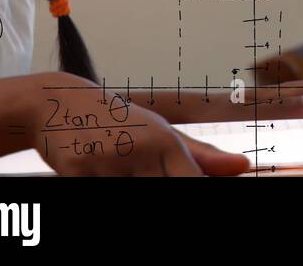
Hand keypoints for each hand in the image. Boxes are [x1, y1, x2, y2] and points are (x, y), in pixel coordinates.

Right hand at [34, 82, 249, 176]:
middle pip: (162, 191)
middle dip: (153, 187)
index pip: (193, 181)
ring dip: (124, 186)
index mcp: (166, 142)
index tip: (196, 200)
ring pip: (129, 195)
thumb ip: (202, 156)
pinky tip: (97, 171)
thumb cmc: (119, 122)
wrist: (58, 103)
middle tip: (139, 175)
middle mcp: (140, 150)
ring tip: (118, 170)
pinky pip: (95, 192)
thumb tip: (244, 166)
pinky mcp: (76, 172)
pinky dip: (98, 185)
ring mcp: (107, 162)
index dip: (197, 191)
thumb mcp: (161, 132)